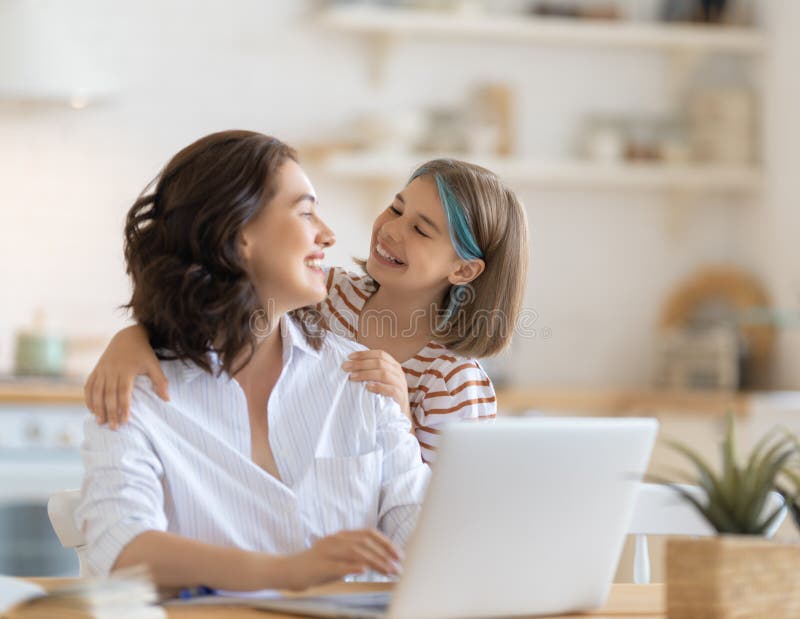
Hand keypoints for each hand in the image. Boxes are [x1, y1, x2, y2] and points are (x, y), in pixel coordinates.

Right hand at [84, 325, 169, 429]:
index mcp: (126, 370)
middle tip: (113, 427)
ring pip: (96, 391)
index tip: (125, 421)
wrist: (127, 337)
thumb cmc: (143, 353)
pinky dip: (88, 398)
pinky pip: (89, 386)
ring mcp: (102, 370)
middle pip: (108, 395)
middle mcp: (112, 370)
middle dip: (110, 412)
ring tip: (100, 422)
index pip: (124, 392)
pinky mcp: (96, 369)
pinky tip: (91, 410)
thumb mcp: (154, 365)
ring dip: (97, 407)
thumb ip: (161, 382)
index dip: (123, 407)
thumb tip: (167, 399)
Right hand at [281, 529, 402, 590]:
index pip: (368, 533)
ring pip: (356, 553)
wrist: (288, 570)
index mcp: (341, 536)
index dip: (385, 542)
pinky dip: (352, 567)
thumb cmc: (317, 566)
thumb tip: (381, 561)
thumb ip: (357, 555)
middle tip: (398, 567)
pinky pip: (338, 565)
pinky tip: (364, 570)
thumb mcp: (339, 557)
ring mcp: (327, 552)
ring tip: (388, 571)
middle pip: (365, 542)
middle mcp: (336, 540)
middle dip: (385, 554)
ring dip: (376, 562)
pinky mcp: (320, 565)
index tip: (399, 555)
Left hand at [342, 350, 410, 420]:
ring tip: (352, 377)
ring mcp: (400, 384)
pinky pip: (390, 389)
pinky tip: (367, 387)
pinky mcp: (400, 396)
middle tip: (346, 367)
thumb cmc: (386, 395)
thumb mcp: (381, 380)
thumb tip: (351, 363)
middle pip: (380, 362)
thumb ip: (372, 371)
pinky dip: (378, 387)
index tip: (349, 357)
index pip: (380, 354)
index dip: (364, 354)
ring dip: (365, 374)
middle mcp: (398, 372)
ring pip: (383, 374)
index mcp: (393, 365)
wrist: (399, 414)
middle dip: (360, 363)